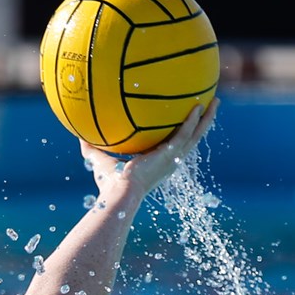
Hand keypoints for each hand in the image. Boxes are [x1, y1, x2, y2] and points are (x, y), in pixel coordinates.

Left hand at [81, 98, 217, 200]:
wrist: (119, 193)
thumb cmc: (109, 184)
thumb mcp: (99, 161)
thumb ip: (91, 148)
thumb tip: (78, 136)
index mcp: (158, 162)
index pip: (174, 144)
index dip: (182, 132)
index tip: (186, 120)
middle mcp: (170, 160)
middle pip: (193, 137)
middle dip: (202, 122)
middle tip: (211, 105)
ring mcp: (173, 158)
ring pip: (196, 135)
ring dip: (207, 118)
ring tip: (215, 101)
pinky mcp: (171, 155)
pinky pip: (185, 134)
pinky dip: (192, 121)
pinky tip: (197, 107)